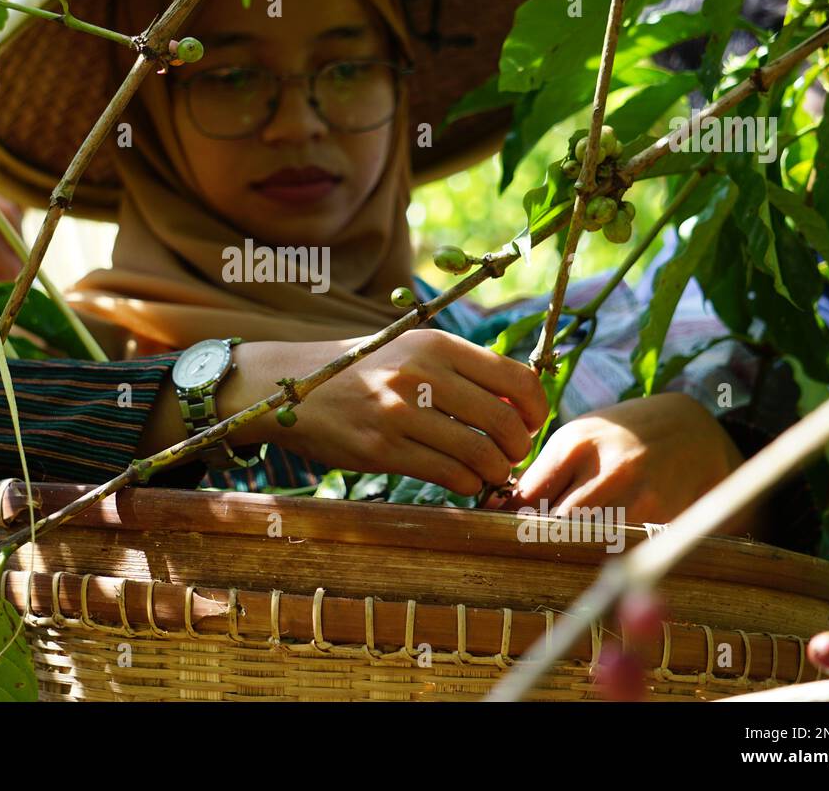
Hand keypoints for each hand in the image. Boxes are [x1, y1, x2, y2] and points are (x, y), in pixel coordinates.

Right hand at [220, 330, 549, 495]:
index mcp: (437, 345)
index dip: (536, 410)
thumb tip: (518, 404)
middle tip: (509, 455)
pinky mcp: (382, 448)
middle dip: (518, 447)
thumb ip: (461, 370)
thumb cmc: (363, 372)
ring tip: (487, 472)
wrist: (292, 387)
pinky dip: (466, 483)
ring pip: (481, 454)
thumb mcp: (412, 351)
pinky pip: (448, 475)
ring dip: (495, 471)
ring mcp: (401, 412)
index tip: (529, 424)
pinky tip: (460, 480)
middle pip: (504, 422)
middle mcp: (422, 374)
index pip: (517, 379)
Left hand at [503, 392, 759, 534]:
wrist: (694, 430)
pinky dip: (605, 557)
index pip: (528, 498)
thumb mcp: (579, 438)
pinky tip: (598, 552)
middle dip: (538, 541)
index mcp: (577, 444)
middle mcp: (609, 470)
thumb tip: (498, 509)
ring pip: (587, 545)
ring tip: (562, 552)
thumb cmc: (621, 436)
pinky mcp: (665, 522)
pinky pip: (622, 551)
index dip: (511, 521)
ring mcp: (641, 498)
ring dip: (571, 552)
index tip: (501, 531)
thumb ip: (544, 474)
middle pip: (555, 527)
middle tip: (528, 550)